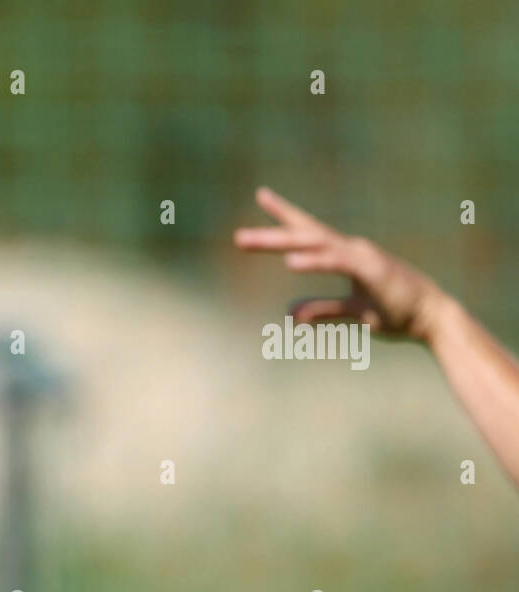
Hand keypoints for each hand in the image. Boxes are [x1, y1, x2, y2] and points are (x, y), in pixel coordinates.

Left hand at [234, 186, 449, 342]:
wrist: (431, 318)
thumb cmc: (396, 311)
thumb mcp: (351, 311)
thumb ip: (322, 310)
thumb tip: (289, 315)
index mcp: (345, 255)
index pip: (308, 231)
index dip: (284, 214)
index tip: (261, 194)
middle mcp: (350, 249)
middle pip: (303, 235)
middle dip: (269, 235)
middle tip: (237, 237)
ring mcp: (360, 256)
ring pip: (313, 243)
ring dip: (279, 242)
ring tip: (249, 242)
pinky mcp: (370, 269)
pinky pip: (336, 262)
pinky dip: (313, 261)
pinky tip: (290, 261)